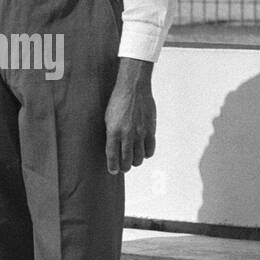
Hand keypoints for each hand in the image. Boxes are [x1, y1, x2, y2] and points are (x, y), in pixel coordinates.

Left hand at [105, 60, 155, 174]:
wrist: (134, 89)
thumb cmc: (118, 103)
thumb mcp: (108, 119)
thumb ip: (111, 136)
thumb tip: (114, 152)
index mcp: (113, 132)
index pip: (112, 157)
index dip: (113, 167)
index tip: (113, 170)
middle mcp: (127, 134)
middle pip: (126, 161)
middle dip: (124, 167)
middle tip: (123, 166)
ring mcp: (140, 133)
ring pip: (139, 158)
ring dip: (135, 161)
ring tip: (133, 159)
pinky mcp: (151, 130)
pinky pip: (150, 150)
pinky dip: (146, 154)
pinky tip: (143, 150)